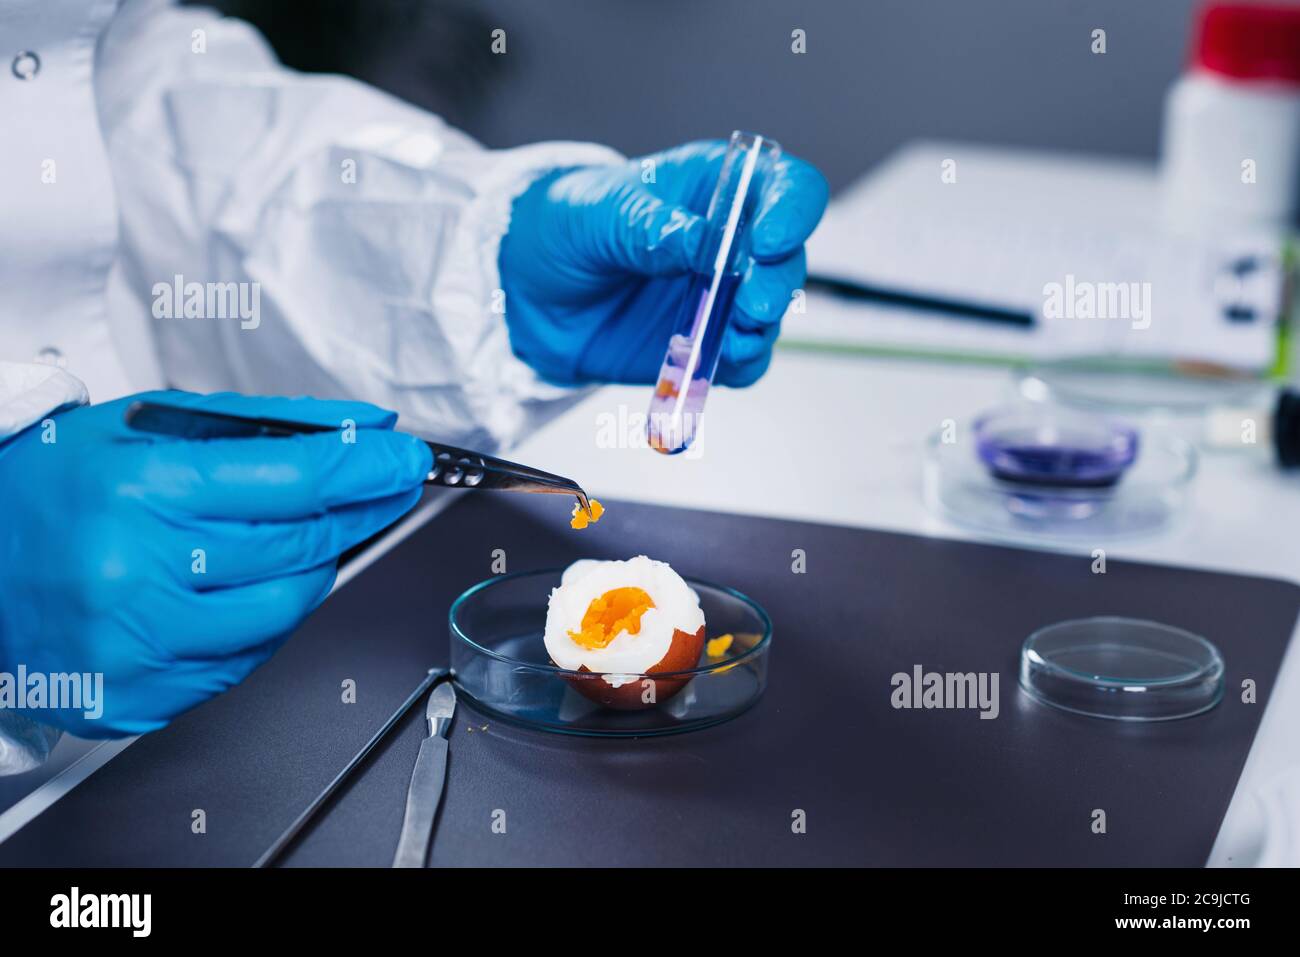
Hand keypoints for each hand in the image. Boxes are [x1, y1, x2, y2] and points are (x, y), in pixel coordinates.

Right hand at [0, 391, 430, 736]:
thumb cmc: (53, 487)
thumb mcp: (147, 428)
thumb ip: (263, 426)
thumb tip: (357, 428)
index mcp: (141, 492)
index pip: (294, 480)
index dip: (364, 468)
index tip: (403, 460)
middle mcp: (141, 572)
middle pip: (301, 544)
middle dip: (359, 510)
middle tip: (386, 487)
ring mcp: (142, 643)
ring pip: (288, 607)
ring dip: (315, 567)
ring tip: (302, 534)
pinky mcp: (141, 693)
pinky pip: (249, 657)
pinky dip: (267, 618)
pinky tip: (248, 585)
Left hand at [500, 140, 827, 386]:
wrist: (525, 290)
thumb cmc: (565, 226)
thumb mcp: (600, 212)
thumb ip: (652, 227)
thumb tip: (703, 242)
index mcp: (714, 188)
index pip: (782, 187)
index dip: (792, 210)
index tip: (770, 240)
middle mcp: (730, 242)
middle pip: (787, 258)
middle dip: (778, 282)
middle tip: (753, 303)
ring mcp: (721, 296)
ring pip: (770, 314)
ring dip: (762, 328)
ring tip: (735, 336)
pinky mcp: (705, 343)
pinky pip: (742, 361)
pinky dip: (740, 364)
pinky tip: (720, 358)